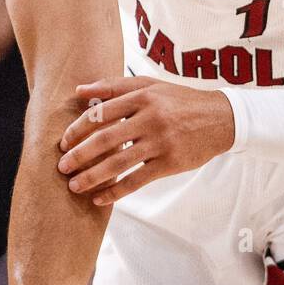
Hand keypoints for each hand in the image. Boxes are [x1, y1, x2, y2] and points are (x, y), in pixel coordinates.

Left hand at [58, 75, 235, 203]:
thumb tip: (79, 91)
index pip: (101, 113)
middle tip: (62, 166)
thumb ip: (114, 86)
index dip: (78, 129)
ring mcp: (161, 142)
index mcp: (142, 96)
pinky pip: (137, 180)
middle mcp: (150, 118)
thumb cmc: (180, 100)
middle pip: (105, 139)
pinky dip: (116, 191)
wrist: (221, 118)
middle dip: (79, 155)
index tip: (64, 142)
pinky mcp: (170, 163)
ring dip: (92, 176)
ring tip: (74, 186)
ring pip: (119, 162)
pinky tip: (100, 199)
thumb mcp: (150, 85)